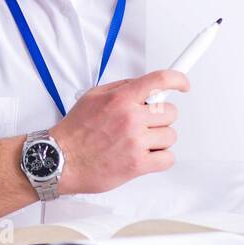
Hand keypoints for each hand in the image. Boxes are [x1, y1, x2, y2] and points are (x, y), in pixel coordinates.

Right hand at [50, 70, 188, 194]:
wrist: (60, 160)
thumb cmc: (74, 131)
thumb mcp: (93, 97)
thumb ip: (121, 88)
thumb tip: (143, 86)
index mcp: (121, 99)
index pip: (160, 81)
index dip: (178, 79)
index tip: (183, 84)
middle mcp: (131, 118)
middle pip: (170, 112)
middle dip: (160, 117)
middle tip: (144, 123)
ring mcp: (136, 142)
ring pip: (170, 136)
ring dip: (159, 139)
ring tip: (139, 141)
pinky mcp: (138, 165)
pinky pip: (168, 158)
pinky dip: (161, 158)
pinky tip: (146, 155)